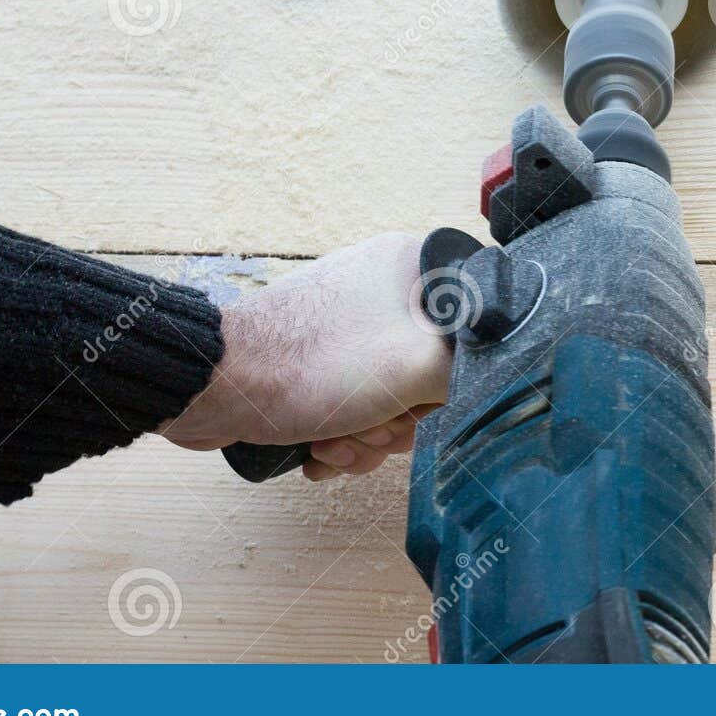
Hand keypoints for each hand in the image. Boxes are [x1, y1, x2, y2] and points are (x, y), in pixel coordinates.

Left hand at [162, 233, 451, 480]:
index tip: (428, 395)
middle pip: (432, 374)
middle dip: (402, 419)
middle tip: (373, 421)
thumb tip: (499, 377)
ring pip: (394, 401)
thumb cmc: (308, 365)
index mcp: (413, 268)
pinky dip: (343, 438)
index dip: (455, 375)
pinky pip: (358, 409)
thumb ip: (473, 369)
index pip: (472, 327)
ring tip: (335, 439)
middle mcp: (383, 290)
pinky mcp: (321, 363)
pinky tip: (319, 447)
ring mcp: (349, 329)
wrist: (216, 389)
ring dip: (369, 437)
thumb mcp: (416, 366)